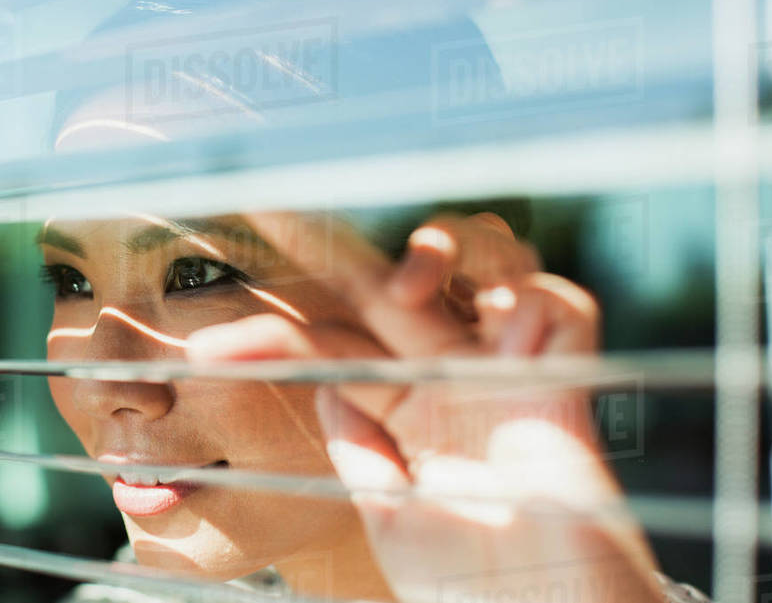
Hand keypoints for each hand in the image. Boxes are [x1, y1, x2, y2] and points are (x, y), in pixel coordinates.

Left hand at [186, 213, 659, 602]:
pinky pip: (558, 305)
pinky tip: (505, 333)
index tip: (206, 350)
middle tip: (268, 207)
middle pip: (388, 288)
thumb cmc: (472, 587)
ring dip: (440, 250)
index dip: (270, 342)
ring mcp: (507, 373)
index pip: (331, 353)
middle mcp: (453, 377)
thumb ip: (362, 448)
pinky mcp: (566, 382)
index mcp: (408, 409)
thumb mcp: (391, 516)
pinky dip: (530, 301)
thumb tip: (326, 389)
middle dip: (329, 243)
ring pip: (479, 264)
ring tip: (410, 284)